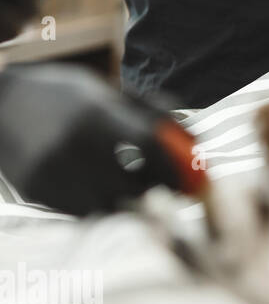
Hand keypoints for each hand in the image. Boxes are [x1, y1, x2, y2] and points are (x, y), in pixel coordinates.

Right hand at [0, 65, 186, 215]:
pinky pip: (82, 212)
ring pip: (110, 204)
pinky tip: (97, 185)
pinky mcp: (37, 193)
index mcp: (94, 116)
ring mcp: (52, 173)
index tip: (189, 176)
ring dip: (127, 197)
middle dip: (155, 186)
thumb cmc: (60, 95)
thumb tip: (196, 139)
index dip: (174, 165)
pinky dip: (99, 203)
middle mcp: (72, 147)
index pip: (149, 147)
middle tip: (163, 183)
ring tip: (126, 180)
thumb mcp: (104, 91)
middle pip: (134, 183)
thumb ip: (150, 111)